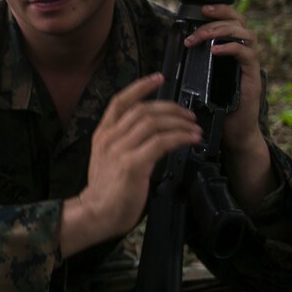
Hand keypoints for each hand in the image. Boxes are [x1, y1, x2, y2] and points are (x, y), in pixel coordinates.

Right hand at [62, 73, 201, 254]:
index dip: (141, 86)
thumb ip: (124, 143)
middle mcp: (109, 138)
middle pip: (143, 110)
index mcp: (102, 134)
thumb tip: (153, 134)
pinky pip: (161, 142)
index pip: (120, 101)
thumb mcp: (108, 159)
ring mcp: (120, 150)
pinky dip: (180, 138)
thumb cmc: (106, 191)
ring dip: (179, 123)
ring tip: (194, 128)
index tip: (158, 78)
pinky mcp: (133, 164)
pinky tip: (190, 140)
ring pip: (153, 123)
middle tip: (189, 114)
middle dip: (171, 108)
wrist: (96, 213)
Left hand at [182, 4, 276, 208]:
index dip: (218, 11)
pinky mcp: (252, 76)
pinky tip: (215, 50)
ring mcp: (248, 64)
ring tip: (202, 37)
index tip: (200, 9)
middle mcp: (240, 54)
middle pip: (240, 20)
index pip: (228, 21)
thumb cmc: (212, 108)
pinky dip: (231, 48)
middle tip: (201, 16)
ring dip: (221, 30)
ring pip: (245, 33)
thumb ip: (189, 66)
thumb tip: (166, 56)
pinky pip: (247, 54)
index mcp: (226, 52)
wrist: (229, 134)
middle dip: (219, 14)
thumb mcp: (196, 82)